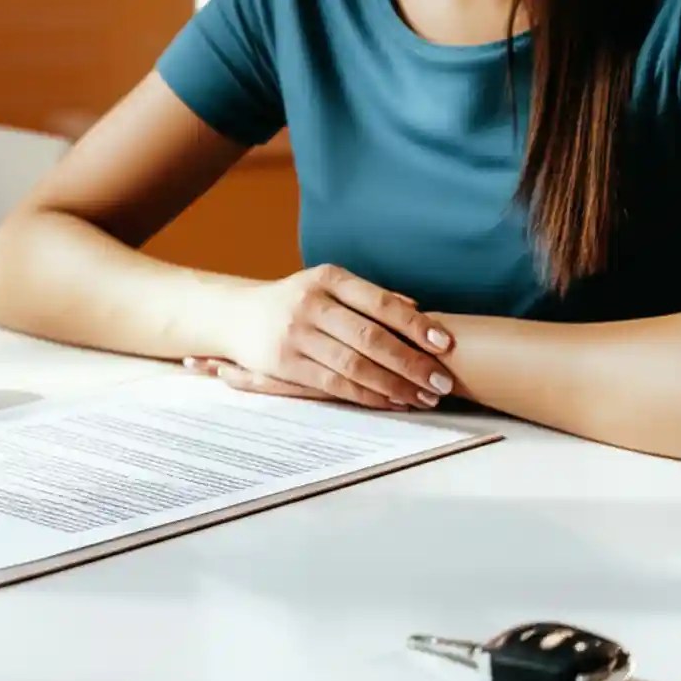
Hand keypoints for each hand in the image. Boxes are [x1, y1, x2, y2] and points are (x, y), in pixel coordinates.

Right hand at [202, 264, 455, 409]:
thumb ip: (369, 299)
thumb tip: (418, 310)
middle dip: (412, 363)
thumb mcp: (327, 287)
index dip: (415, 325)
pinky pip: (335, 385)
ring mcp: (296, 335)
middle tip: (441, 382)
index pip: (381, 303)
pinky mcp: (285, 364)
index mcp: (328, 278)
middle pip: (371, 338)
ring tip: (423, 397)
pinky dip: (368, 396)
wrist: (236, 316)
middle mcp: (311, 304)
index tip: (445, 344)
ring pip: (355, 366)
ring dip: (394, 386)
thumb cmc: (294, 302)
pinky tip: (391, 402)